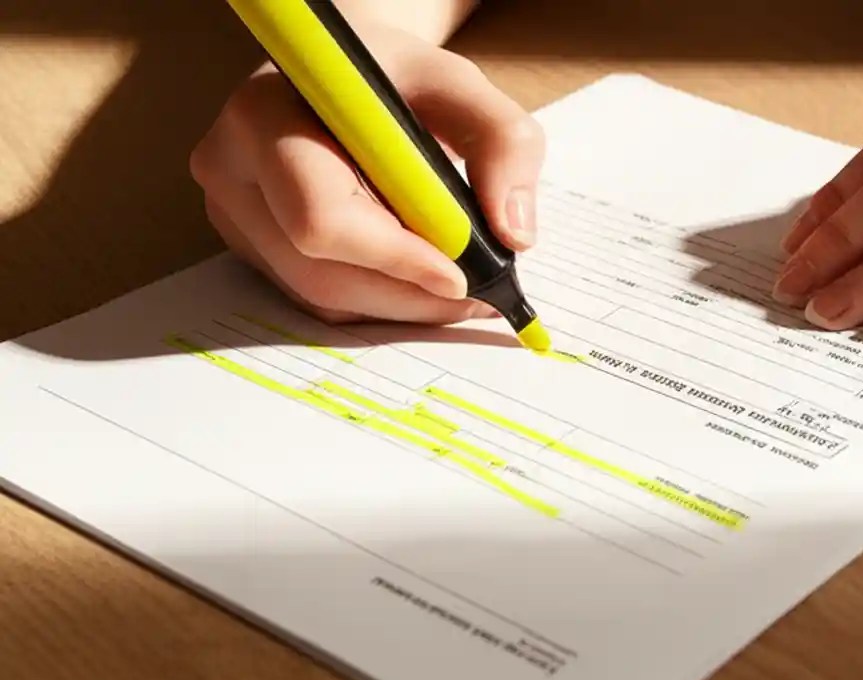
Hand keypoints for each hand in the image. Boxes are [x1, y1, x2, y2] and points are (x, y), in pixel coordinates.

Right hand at [189, 24, 543, 324]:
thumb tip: (514, 235)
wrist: (345, 76)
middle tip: (482, 296)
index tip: (462, 274)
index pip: (321, 216)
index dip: (395, 256)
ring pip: (322, 298)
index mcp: (264, 116)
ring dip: (402, 306)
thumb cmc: (395, 75)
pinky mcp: (253, 248)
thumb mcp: (459, 84)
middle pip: (321, 273)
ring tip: (465, 290)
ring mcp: (233, 216)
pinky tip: (425, 284)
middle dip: (411, 294)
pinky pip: (319, 299)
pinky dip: (382, 301)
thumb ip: (503, 143)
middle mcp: (231, 170)